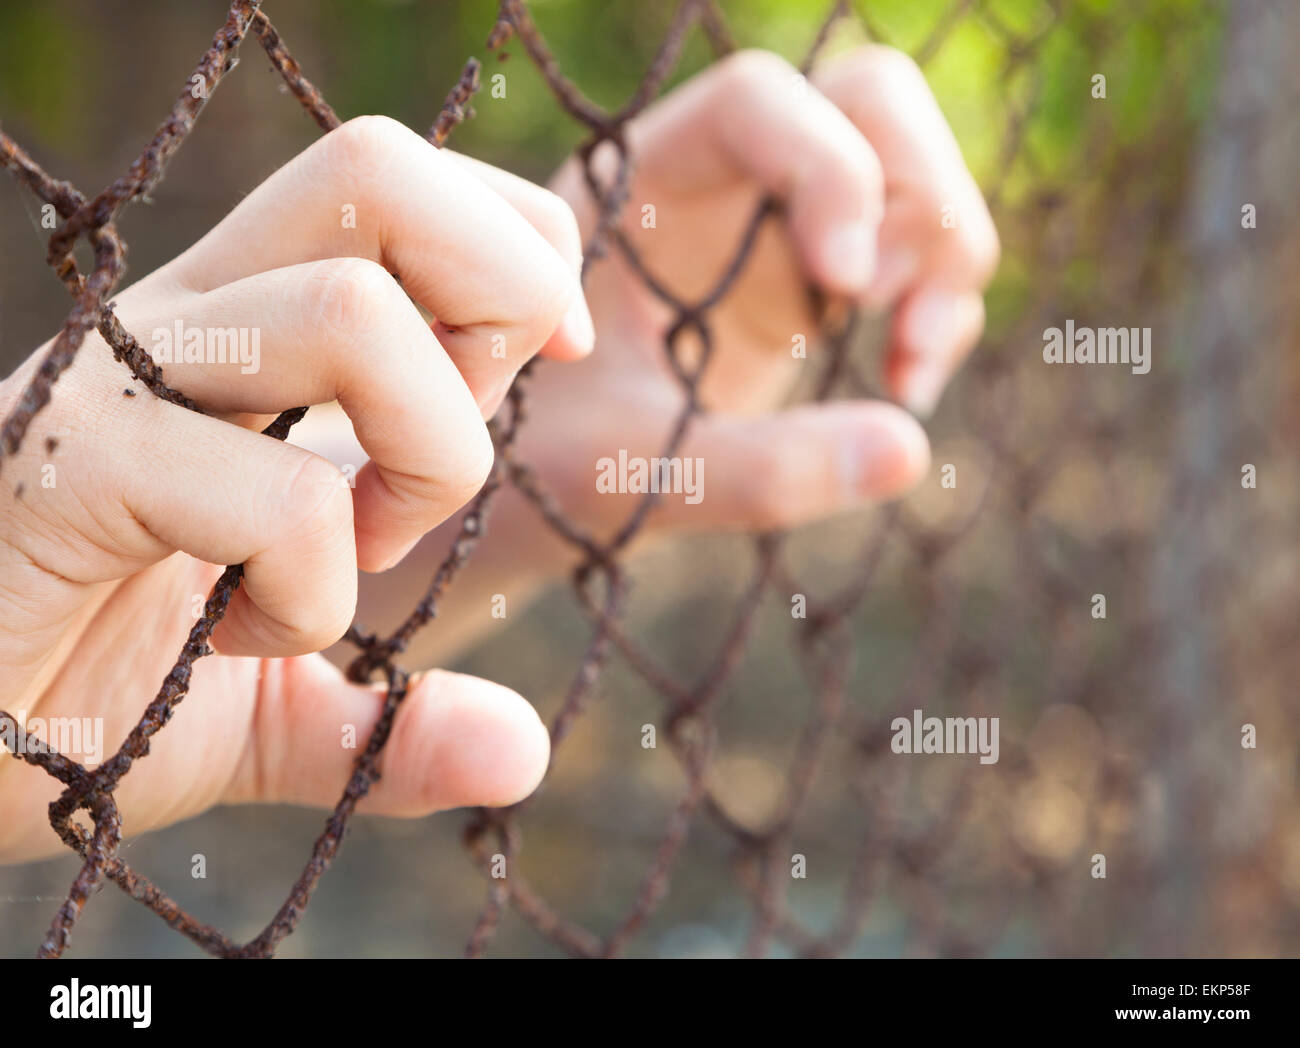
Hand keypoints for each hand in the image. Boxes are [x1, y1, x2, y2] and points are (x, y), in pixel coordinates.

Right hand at [0, 116, 589, 862]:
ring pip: (352, 312)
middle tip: (454, 449)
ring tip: (358, 552)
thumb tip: (521, 755)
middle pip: (380, 170)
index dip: (518, 247)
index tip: (554, 359)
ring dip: (423, 457)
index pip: (405, 185)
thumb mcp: (273, 709)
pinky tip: (239, 634)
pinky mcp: (68, 471)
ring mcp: (122, 390)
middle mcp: (186, 330)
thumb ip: (398, 724)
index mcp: (246, 340)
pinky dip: (308, 588)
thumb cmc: (72, 701)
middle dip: (498, 294)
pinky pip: (273, 492)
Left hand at [534, 46, 998, 533]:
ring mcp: (779, 229)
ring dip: (947, 253)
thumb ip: (757, 469)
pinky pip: (922, 253)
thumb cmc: (544, 465)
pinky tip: (908, 387)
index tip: (845, 288)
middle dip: (911, 192)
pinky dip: (944, 307)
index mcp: (641, 185)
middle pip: (866, 101)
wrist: (531, 488)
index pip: (756, 102)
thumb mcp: (629, 473)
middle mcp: (722, 185)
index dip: (825, 166)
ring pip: (913, 165)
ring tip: (908, 362)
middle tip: (874, 304)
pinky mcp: (815, 286)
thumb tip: (910, 451)